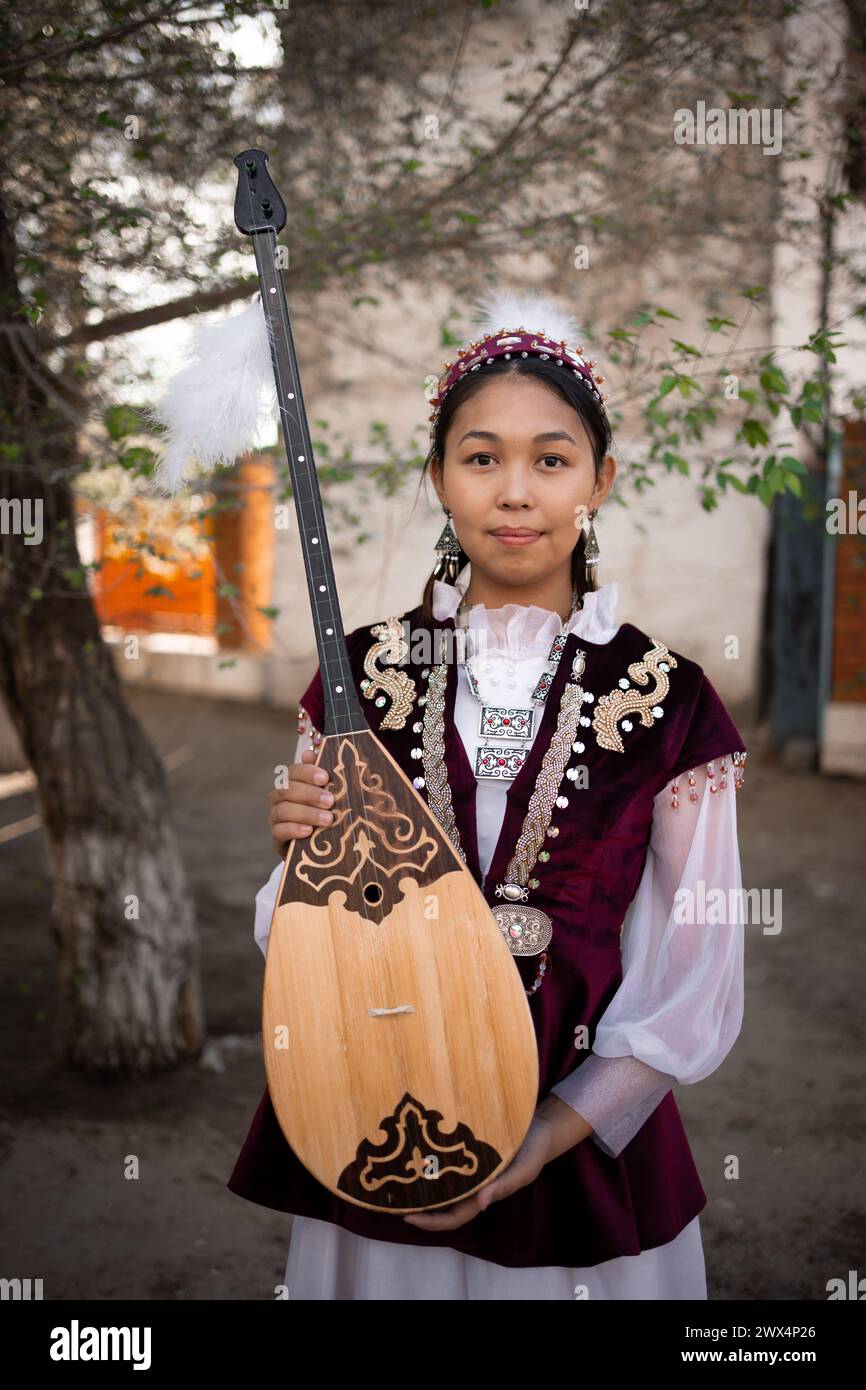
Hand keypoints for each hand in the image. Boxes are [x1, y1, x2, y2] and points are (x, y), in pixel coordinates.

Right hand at [268, 748, 332, 855]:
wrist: (318, 845)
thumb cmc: (324, 812)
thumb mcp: (328, 795)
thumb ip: (322, 777)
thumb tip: (311, 752)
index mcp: (291, 782)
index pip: (293, 771)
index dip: (307, 772)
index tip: (325, 778)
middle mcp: (279, 798)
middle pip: (286, 790)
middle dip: (309, 794)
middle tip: (330, 801)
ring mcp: (276, 817)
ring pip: (282, 810)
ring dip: (306, 813)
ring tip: (327, 819)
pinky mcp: (276, 837)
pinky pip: (279, 831)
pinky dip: (294, 829)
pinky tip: (309, 831)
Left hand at [401, 1107, 558, 1231]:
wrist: (540, 1126)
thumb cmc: (533, 1150)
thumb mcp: (524, 1169)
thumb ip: (504, 1186)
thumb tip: (482, 1204)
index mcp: (484, 1194)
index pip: (454, 1217)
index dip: (431, 1222)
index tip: (407, 1216)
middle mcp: (473, 1185)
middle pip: (442, 1205)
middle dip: (419, 1207)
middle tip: (391, 1199)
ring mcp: (469, 1170)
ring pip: (442, 1186)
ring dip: (422, 1187)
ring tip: (397, 1180)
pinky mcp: (467, 1151)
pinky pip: (445, 1164)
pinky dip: (431, 1165)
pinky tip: (415, 1153)